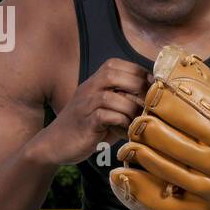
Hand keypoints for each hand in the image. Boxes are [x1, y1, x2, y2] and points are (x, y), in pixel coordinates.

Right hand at [34, 58, 149, 165]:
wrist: (55, 144)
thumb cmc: (87, 126)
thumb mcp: (106, 108)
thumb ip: (124, 100)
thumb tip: (154, 99)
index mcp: (94, 82)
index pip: (116, 64)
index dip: (138, 71)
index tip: (153, 85)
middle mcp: (88, 89)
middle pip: (113, 74)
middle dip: (136, 85)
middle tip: (150, 102)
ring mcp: (85, 105)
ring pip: (111, 97)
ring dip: (131, 108)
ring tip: (140, 119)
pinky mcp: (85, 123)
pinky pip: (105, 116)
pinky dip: (120, 122)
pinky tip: (127, 129)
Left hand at [109, 46, 209, 209]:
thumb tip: (182, 68)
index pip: (196, 117)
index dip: (169, 104)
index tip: (152, 92)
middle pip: (180, 145)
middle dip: (152, 131)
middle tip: (134, 121)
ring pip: (175, 170)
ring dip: (147, 156)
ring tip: (128, 144)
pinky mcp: (208, 201)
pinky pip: (175, 194)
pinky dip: (148, 185)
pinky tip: (129, 174)